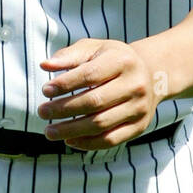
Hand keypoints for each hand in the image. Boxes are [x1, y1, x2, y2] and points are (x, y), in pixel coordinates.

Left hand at [38, 38, 164, 150]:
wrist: (151, 74)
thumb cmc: (113, 60)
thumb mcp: (95, 49)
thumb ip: (69, 56)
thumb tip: (45, 65)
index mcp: (123, 61)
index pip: (90, 75)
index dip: (65, 84)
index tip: (45, 90)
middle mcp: (135, 85)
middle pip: (94, 102)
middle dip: (63, 109)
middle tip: (42, 112)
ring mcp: (139, 108)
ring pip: (100, 124)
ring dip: (71, 130)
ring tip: (49, 131)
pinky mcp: (139, 127)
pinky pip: (110, 140)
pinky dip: (87, 143)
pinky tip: (69, 140)